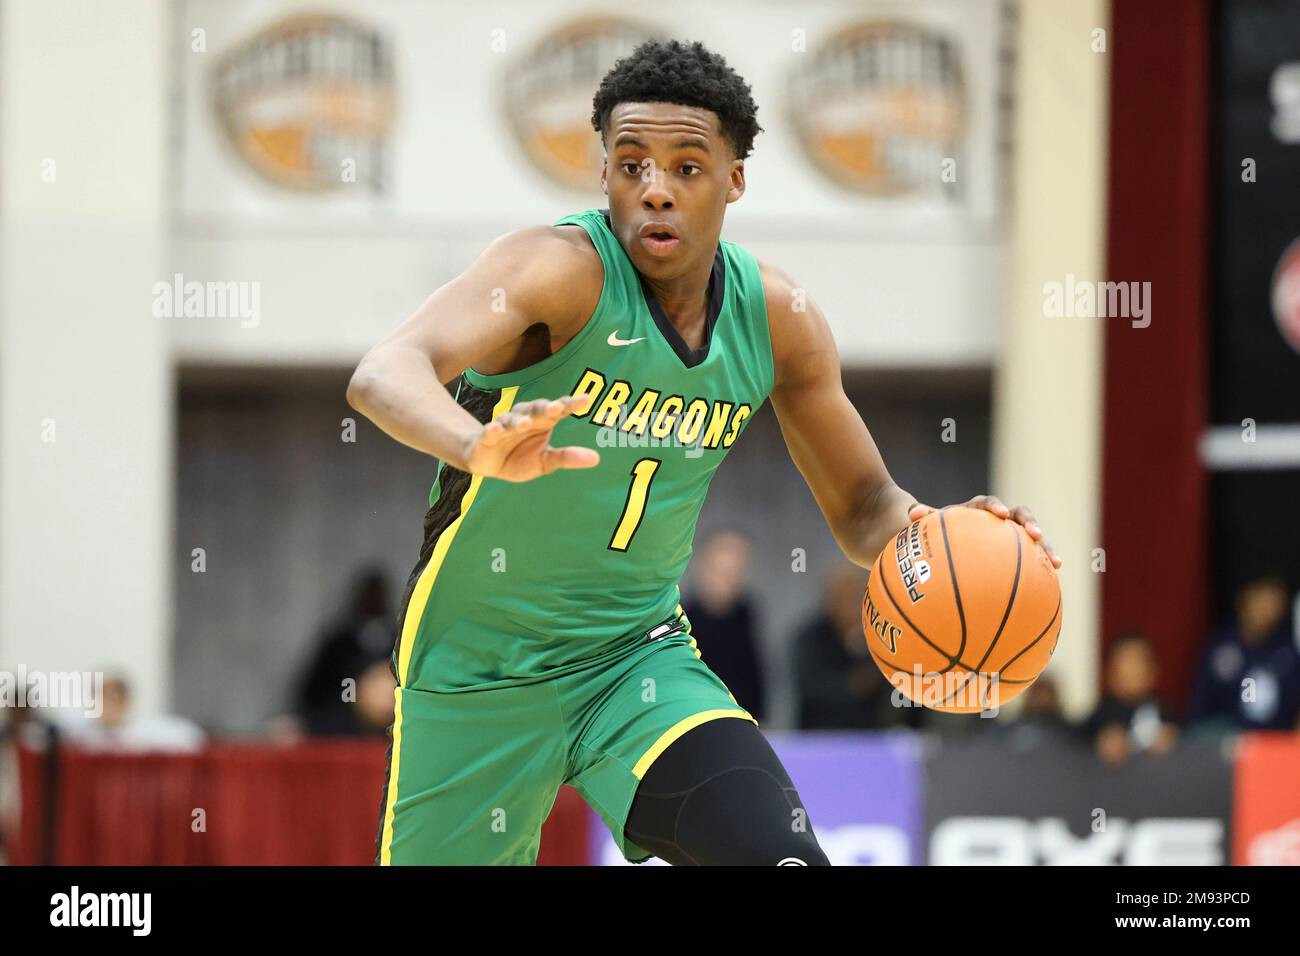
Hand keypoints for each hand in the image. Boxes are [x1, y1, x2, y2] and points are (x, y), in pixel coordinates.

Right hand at [463, 393, 599, 480]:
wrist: (489, 464)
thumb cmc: (521, 458)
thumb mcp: (546, 461)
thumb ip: (568, 457)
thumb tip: (596, 459)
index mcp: (543, 422)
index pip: (559, 410)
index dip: (571, 404)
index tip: (586, 399)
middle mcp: (525, 418)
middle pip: (537, 409)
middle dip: (546, 407)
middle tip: (557, 408)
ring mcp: (505, 426)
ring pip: (513, 419)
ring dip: (519, 420)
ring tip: (526, 423)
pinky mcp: (487, 437)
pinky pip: (490, 431)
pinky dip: (492, 429)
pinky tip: (495, 429)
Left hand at [908, 494, 1061, 568]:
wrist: (937, 546)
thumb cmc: (930, 536)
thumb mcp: (924, 529)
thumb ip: (922, 518)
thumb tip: (912, 513)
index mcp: (974, 511)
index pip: (986, 503)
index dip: (995, 506)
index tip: (1000, 515)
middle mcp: (995, 521)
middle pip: (1019, 515)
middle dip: (1030, 523)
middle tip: (1036, 534)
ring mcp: (1007, 538)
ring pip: (1032, 540)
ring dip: (1045, 548)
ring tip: (1056, 563)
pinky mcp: (1014, 557)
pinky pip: (1029, 564)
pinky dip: (1039, 574)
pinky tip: (1050, 590)